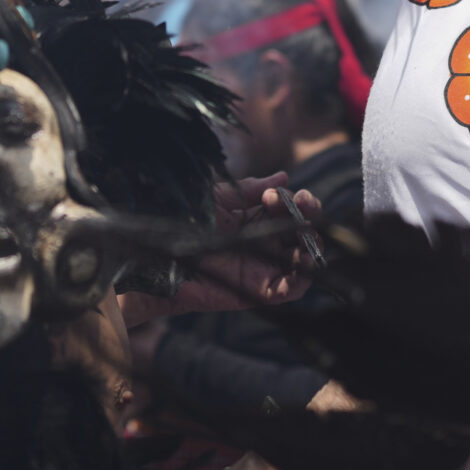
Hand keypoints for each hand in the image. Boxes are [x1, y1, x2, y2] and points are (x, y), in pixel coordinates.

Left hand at [121, 176, 318, 322]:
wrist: (156, 251)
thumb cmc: (182, 220)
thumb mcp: (221, 198)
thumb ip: (251, 188)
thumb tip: (283, 177)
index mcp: (257, 219)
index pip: (292, 210)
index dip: (296, 200)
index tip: (277, 195)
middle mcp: (264, 243)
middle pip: (304, 232)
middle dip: (311, 215)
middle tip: (302, 204)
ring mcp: (262, 268)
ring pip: (304, 260)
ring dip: (313, 245)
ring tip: (305, 232)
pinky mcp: (256, 291)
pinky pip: (290, 290)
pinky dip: (303, 277)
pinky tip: (302, 260)